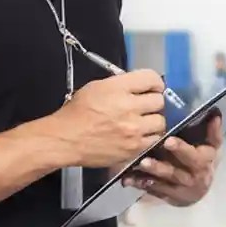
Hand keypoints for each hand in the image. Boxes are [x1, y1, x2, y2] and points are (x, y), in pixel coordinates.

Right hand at [51, 70, 166, 167]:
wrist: (65, 140)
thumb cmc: (76, 113)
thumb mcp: (95, 87)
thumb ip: (120, 84)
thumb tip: (139, 86)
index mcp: (118, 88)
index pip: (151, 78)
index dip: (154, 83)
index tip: (151, 88)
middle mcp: (129, 107)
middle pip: (159, 100)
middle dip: (153, 102)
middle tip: (145, 106)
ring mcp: (133, 129)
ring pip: (160, 121)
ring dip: (153, 121)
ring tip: (142, 122)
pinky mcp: (134, 148)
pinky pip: (154, 139)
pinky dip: (148, 137)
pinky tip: (138, 135)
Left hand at [124, 116, 223, 206]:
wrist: (202, 186)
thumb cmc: (205, 159)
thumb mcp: (212, 146)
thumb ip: (213, 131)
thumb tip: (214, 113)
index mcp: (203, 163)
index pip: (193, 156)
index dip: (181, 149)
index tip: (168, 141)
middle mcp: (193, 179)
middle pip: (175, 173)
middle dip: (159, 167)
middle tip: (144, 159)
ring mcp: (180, 190)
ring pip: (163, 183)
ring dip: (148, 176)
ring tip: (135, 167)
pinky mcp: (169, 197)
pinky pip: (153, 191)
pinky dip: (140, 184)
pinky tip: (128, 179)